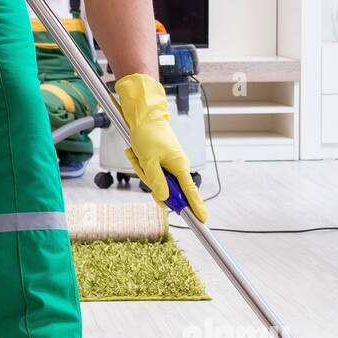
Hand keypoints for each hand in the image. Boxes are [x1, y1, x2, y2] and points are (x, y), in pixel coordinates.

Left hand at [113, 72, 207, 222]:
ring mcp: (168, 166)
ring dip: (142, 170)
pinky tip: (135, 153)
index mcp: (180, 166)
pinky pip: (149, 172)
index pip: (190, 191)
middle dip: (150, 180)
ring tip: (137, 154)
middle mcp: (177, 167)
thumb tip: (165, 199)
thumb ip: (156, 181)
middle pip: (166, 189)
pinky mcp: (160, 163)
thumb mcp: (148, 160)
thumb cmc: (148, 134)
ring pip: (154, 181)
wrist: (143, 117)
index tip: (202, 220)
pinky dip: (139, 164)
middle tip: (142, 163)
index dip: (195, 206)